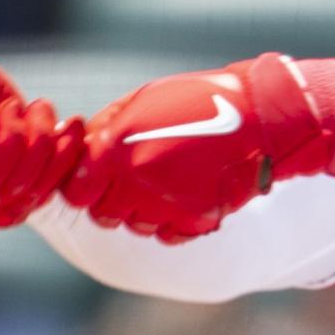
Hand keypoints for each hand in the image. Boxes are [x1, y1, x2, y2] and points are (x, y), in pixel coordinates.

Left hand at [62, 55, 328, 241]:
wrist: (258, 118)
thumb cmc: (195, 100)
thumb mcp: (142, 101)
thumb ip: (106, 128)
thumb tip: (81, 149)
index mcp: (117, 148)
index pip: (76, 191)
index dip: (83, 185)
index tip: (94, 177)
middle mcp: (137, 181)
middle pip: (102, 214)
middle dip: (111, 199)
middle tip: (130, 178)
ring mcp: (167, 204)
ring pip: (135, 226)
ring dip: (142, 210)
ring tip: (164, 180)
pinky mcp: (195, 220)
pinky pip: (167, 234)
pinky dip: (171, 220)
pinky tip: (184, 192)